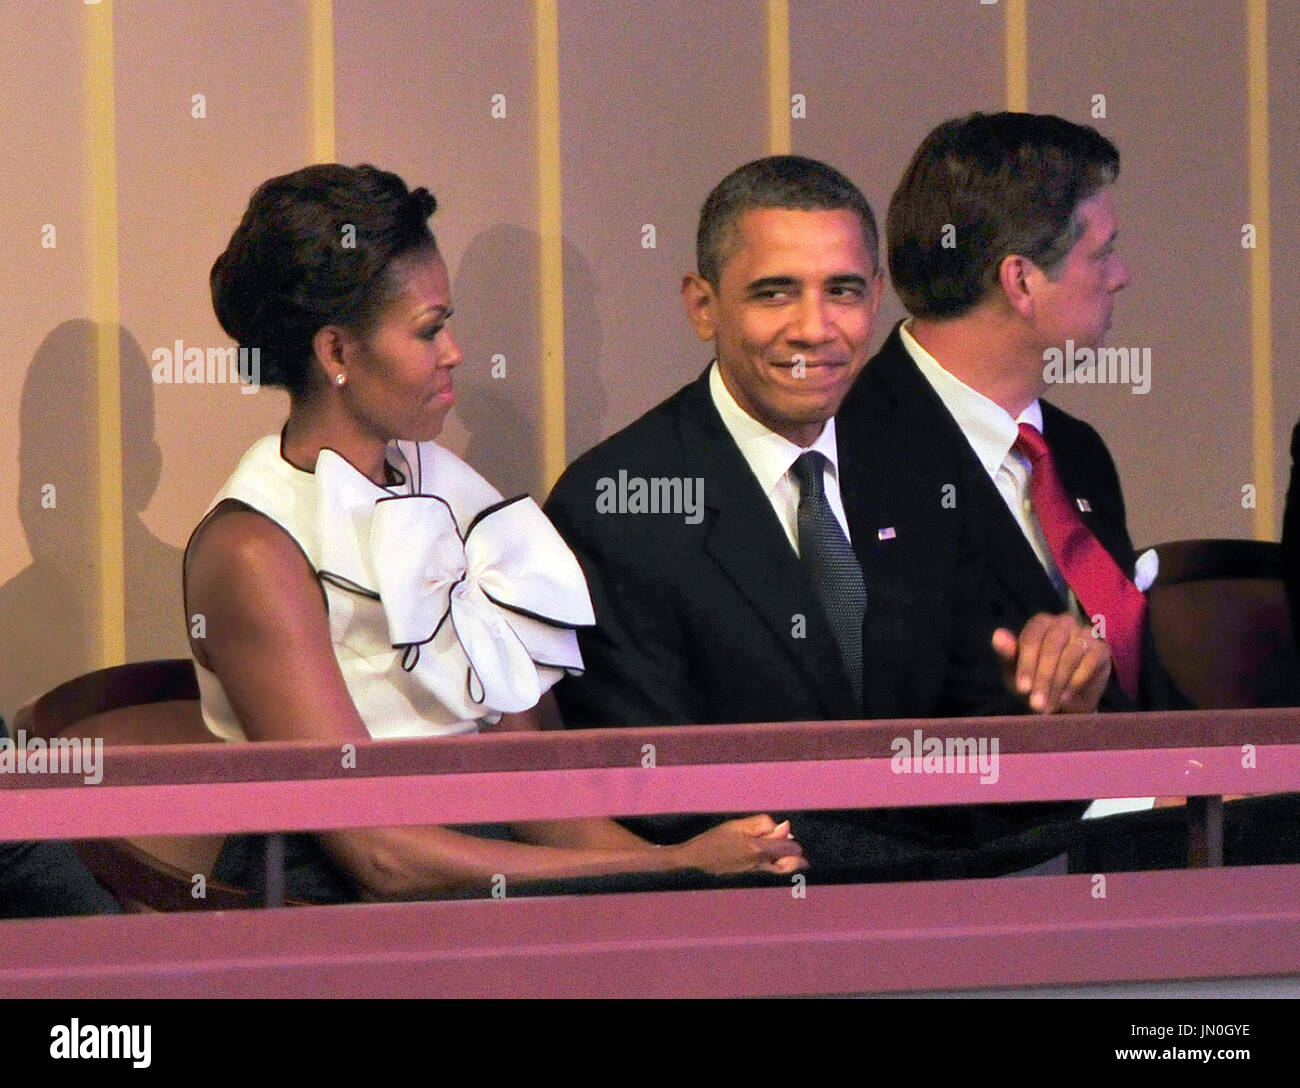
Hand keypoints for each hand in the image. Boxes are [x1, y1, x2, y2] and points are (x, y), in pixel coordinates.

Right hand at [669, 815, 806, 875]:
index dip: (789, 837)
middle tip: (795, 846)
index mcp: (758, 848)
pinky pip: (772, 871)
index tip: (785, 830)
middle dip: (794, 852)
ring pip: (782, 869)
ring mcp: (756, 870)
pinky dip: (781, 866)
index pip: (787, 846)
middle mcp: (760, 862)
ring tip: (800, 861)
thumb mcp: (737, 825)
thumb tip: (784, 827)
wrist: (698, 859)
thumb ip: (761, 825)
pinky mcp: (750, 873)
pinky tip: (782, 861)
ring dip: (792, 863)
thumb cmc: (715, 838)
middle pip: (789, 861)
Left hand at [992, 612, 1111, 713]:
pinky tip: (1066, 697)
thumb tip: (997, 636)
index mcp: (1040, 623)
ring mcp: (1085, 633)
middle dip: (1043, 678)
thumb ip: (1007, 654)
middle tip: (1037, 704)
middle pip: (1052, 647)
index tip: (1022, 689)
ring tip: (1049, 705)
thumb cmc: (1035, 681)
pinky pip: (1090, 662)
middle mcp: (1064, 622)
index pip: (1032, 638)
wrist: (1064, 701)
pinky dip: (1077, 681)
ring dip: (1058, 684)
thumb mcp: (1015, 671)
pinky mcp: (1102, 649)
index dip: (1026, 665)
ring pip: (1071, 656)